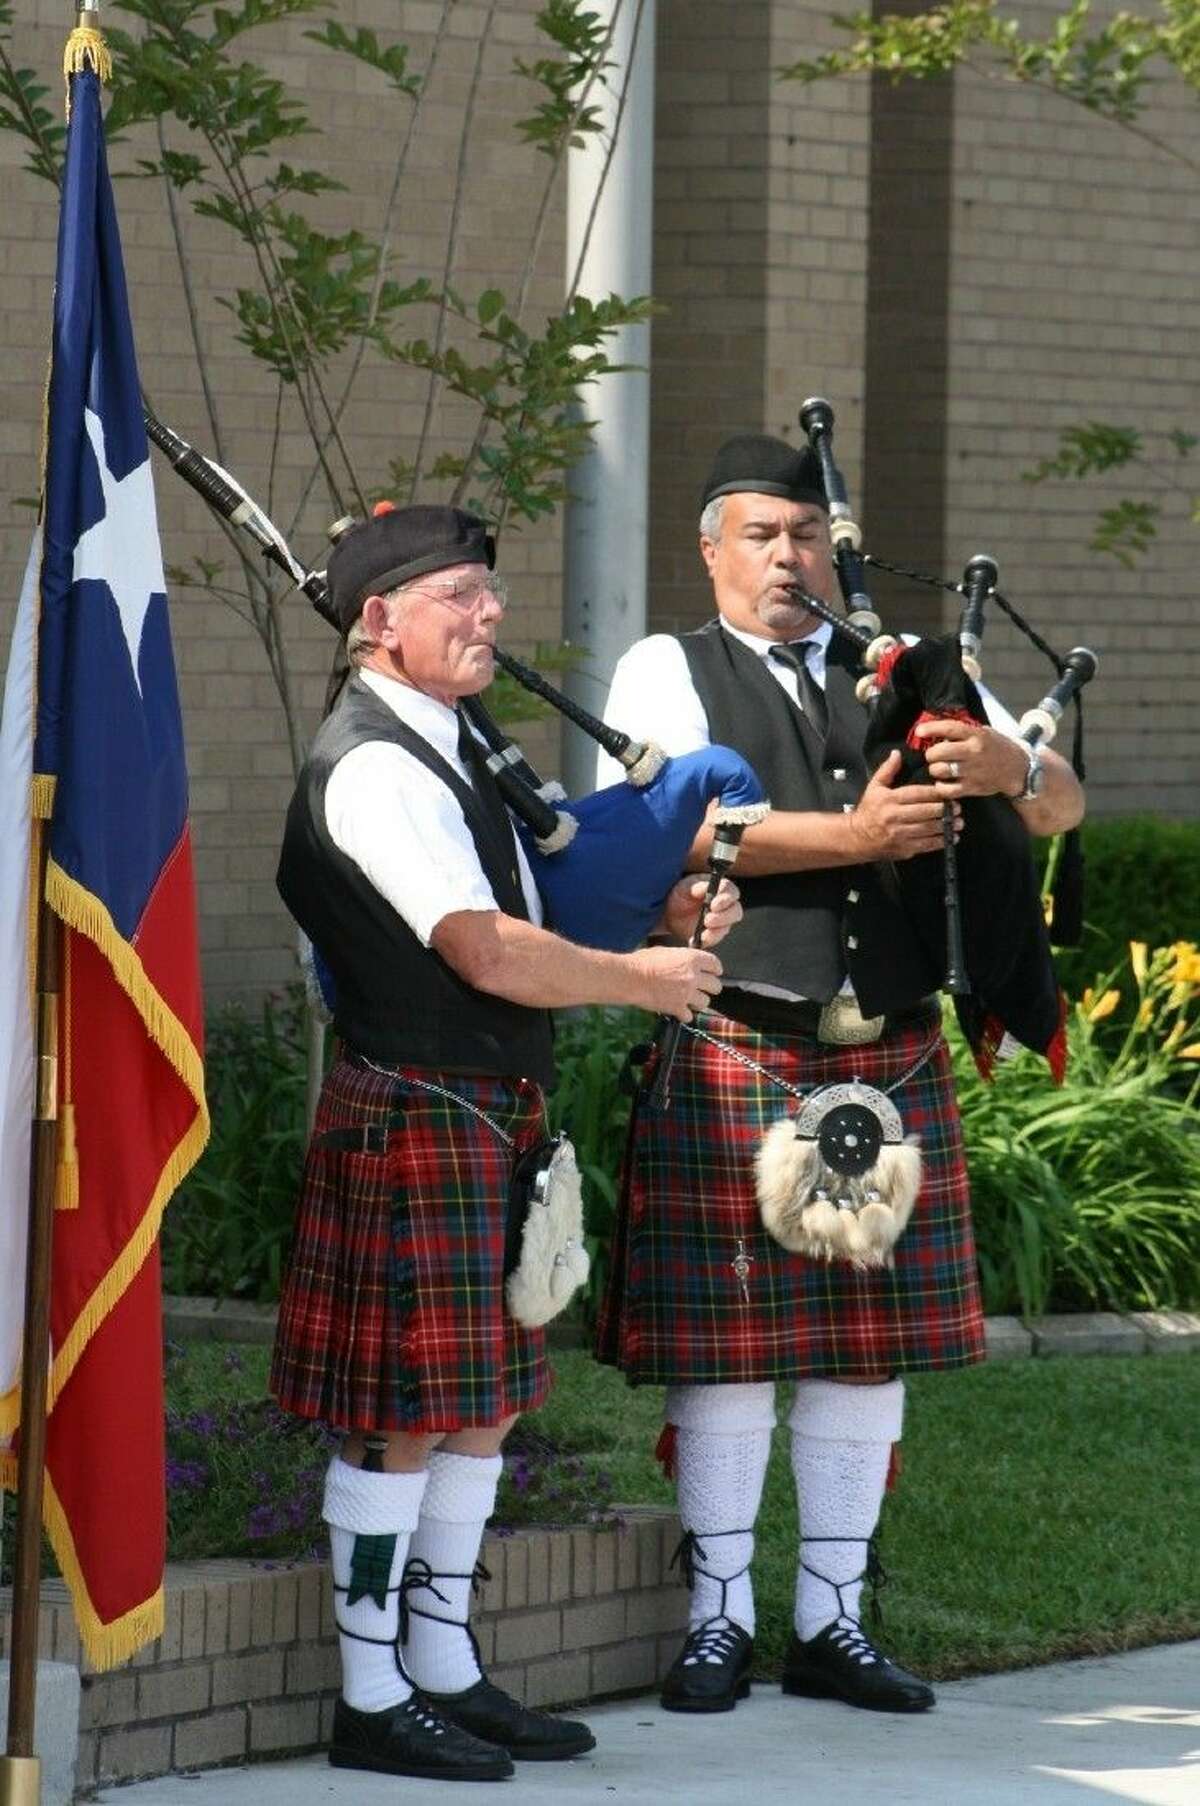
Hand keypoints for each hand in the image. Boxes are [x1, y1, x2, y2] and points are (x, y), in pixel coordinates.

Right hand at [631, 945, 722, 1021]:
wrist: (630, 978)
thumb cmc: (643, 962)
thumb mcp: (665, 951)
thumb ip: (681, 958)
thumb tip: (685, 961)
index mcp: (692, 958)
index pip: (715, 964)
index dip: (715, 969)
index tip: (714, 972)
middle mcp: (694, 976)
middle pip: (716, 986)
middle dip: (710, 987)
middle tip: (701, 988)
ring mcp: (687, 994)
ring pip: (705, 1002)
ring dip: (698, 1002)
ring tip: (689, 1000)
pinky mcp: (678, 1008)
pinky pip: (689, 1016)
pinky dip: (684, 1014)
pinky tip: (678, 1010)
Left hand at [659, 875, 742, 947]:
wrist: (670, 911)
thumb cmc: (681, 893)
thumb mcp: (686, 887)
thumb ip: (699, 886)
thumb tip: (708, 886)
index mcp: (722, 890)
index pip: (732, 892)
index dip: (726, 899)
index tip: (714, 905)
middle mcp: (726, 906)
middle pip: (735, 912)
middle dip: (724, 917)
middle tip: (708, 920)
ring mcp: (721, 922)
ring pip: (726, 928)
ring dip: (716, 932)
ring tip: (703, 935)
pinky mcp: (713, 935)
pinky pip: (713, 940)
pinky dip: (705, 942)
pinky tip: (695, 941)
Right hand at [848, 749, 961, 861]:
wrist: (857, 837)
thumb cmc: (868, 811)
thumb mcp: (874, 787)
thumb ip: (887, 770)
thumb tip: (897, 754)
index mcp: (889, 799)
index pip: (917, 794)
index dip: (935, 793)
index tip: (947, 792)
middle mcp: (895, 816)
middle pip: (926, 811)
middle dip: (944, 810)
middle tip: (958, 808)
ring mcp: (900, 834)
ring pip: (928, 829)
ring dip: (946, 826)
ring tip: (958, 822)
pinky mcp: (903, 848)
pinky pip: (926, 845)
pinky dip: (940, 841)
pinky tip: (950, 837)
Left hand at [911, 718, 1027, 799]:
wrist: (1017, 769)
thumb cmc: (996, 748)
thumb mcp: (984, 732)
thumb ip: (963, 732)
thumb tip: (936, 730)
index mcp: (976, 735)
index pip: (950, 728)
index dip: (931, 729)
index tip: (919, 731)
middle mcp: (974, 752)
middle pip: (939, 752)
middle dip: (931, 754)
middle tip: (933, 756)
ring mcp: (973, 771)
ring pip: (940, 770)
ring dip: (935, 770)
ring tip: (939, 768)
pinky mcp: (973, 787)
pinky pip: (947, 789)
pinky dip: (941, 786)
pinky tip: (944, 782)